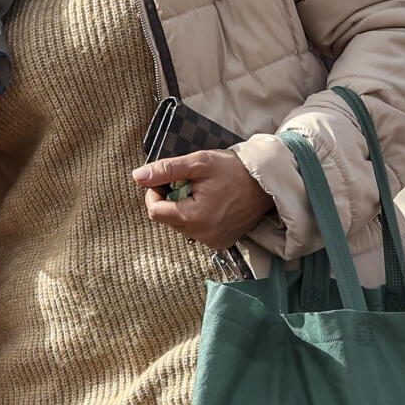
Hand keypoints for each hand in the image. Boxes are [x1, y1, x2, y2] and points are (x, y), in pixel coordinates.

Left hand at [132, 149, 269, 250]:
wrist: (268, 182)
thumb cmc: (235, 169)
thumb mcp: (199, 162)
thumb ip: (166, 170)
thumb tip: (137, 176)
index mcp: (196, 217)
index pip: (154, 211)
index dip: (155, 193)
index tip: (168, 180)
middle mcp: (204, 235)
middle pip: (167, 219)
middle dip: (172, 200)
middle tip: (191, 184)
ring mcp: (214, 241)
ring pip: (180, 225)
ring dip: (183, 208)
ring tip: (204, 193)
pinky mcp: (221, 242)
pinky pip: (196, 231)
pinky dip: (197, 217)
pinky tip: (212, 204)